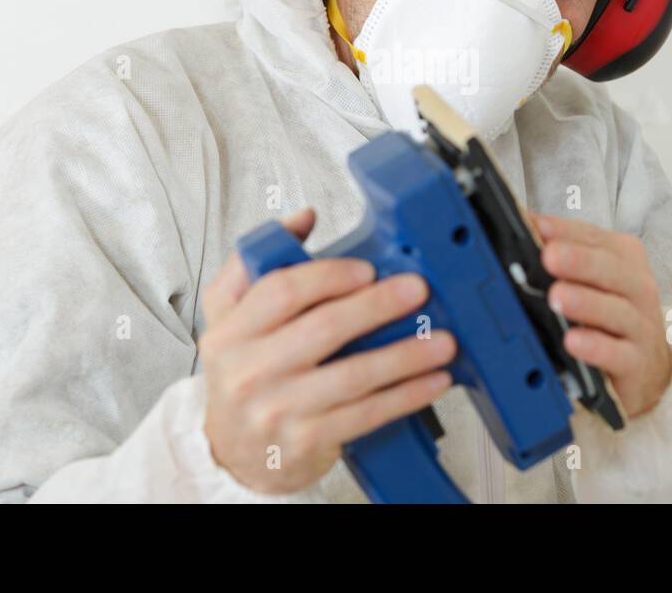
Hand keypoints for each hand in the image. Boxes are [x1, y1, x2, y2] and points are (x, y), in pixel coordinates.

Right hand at [198, 207, 455, 494]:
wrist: (231, 452)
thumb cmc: (240, 375)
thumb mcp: (229, 316)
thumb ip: (258, 262)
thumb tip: (302, 219)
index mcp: (230, 331)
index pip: (280, 291)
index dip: (329, 275)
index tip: (366, 268)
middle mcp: (249, 371)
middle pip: (323, 329)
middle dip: (377, 306)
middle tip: (416, 290)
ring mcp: (277, 410)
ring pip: (353, 376)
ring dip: (405, 356)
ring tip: (441, 340)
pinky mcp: (306, 441)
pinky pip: (366, 414)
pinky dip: (405, 396)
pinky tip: (431, 381)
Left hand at [533, 213, 671, 418]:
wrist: (648, 364)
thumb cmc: (612, 312)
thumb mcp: (592, 277)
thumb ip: (564, 250)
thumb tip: (524, 223)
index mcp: (625, 259)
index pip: (595, 239)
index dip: (568, 232)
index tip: (542, 227)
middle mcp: (637, 287)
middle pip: (610, 269)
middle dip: (579, 261)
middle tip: (549, 256)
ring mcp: (641, 325)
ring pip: (616, 310)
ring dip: (586, 302)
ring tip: (556, 297)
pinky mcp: (637, 362)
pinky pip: (618, 354)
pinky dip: (596, 347)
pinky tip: (573, 341)